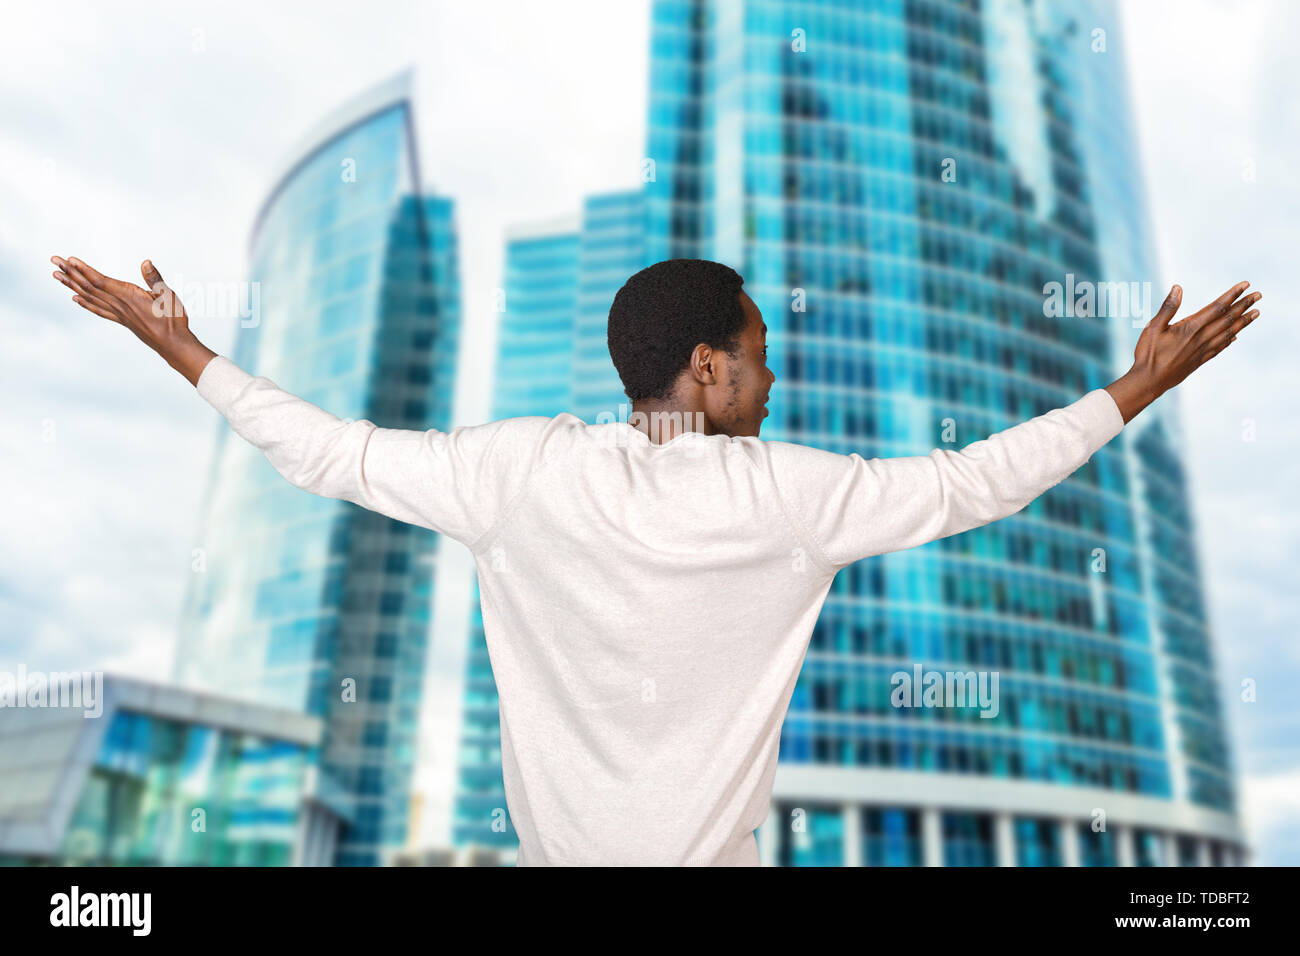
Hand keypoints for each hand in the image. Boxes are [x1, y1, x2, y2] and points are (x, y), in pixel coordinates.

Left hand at [51, 255, 215, 385]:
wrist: (173, 345)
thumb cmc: (173, 320)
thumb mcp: (168, 296)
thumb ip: (155, 279)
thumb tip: (146, 262)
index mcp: (129, 296)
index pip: (100, 281)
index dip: (83, 270)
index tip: (68, 259)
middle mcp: (119, 305)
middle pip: (89, 287)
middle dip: (70, 273)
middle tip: (54, 260)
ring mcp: (119, 314)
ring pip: (89, 297)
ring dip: (72, 285)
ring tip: (57, 275)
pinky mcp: (122, 320)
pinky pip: (98, 310)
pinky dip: (85, 303)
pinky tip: (76, 298)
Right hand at [1105, 280, 1261, 422]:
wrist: (1149, 382)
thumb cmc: (1148, 354)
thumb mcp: (1153, 327)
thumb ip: (1168, 307)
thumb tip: (1178, 288)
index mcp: (1191, 328)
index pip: (1218, 307)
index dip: (1233, 295)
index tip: (1246, 285)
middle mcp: (1201, 338)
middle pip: (1228, 319)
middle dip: (1244, 305)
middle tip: (1258, 295)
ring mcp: (1202, 350)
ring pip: (1228, 333)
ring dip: (1243, 322)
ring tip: (1256, 313)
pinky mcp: (1199, 360)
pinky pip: (1220, 347)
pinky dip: (1230, 339)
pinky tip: (1235, 335)